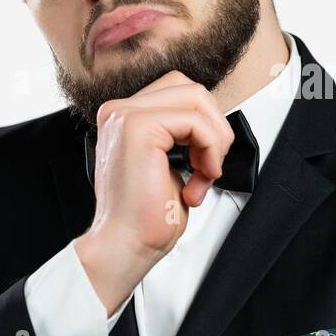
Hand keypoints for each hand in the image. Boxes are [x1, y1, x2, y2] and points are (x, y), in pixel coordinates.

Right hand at [72, 70, 235, 312]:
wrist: (125, 247)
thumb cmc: (144, 218)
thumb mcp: (167, 165)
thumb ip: (180, 137)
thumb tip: (211, 124)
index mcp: (124, 118)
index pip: (179, 93)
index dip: (204, 124)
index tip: (203, 163)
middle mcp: (120, 111)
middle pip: (190, 88)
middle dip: (214, 125)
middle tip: (210, 165)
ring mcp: (126, 116)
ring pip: (197, 98)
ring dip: (215, 138)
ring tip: (205, 172)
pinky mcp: (139, 127)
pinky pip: (197, 122)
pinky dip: (211, 150)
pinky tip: (200, 178)